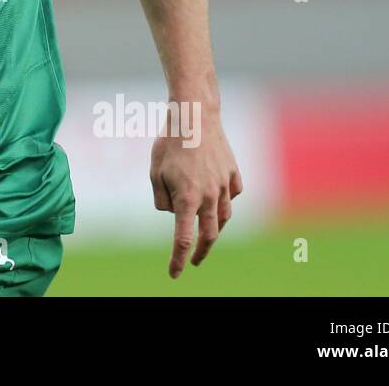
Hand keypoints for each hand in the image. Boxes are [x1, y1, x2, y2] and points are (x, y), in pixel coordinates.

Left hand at [149, 107, 242, 277]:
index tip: (175, 274)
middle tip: (195, 261)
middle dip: (201, 252)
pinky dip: (226, 202)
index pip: (183, 239)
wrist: (194, 115)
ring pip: (224, 217)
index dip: (178, 260)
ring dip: (214, 228)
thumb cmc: (169, 142)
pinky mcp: (234, 173)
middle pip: (209, 235)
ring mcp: (225, 185)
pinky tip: (219, 201)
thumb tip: (174, 214)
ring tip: (207, 235)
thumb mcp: (154, 172)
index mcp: (187, 198)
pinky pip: (232, 195)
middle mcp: (210, 196)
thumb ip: (162, 199)